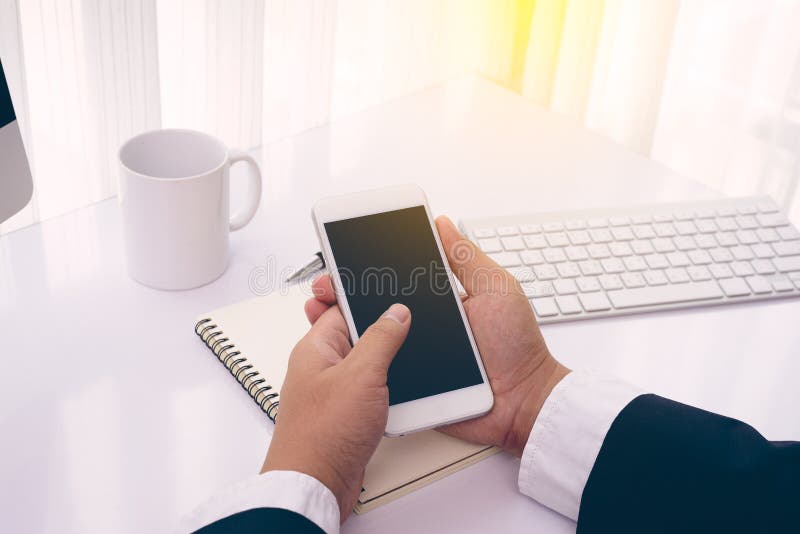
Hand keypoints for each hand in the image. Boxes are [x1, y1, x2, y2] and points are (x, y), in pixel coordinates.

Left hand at [260, 294, 410, 521]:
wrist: (315, 485)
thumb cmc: (321, 435)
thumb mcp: (361, 375)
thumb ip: (381, 339)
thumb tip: (396, 313)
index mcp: (316, 348)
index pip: (340, 307)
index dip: (364, 296)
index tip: (389, 288)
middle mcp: (321, 367)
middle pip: (355, 333)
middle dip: (381, 328)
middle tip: (406, 320)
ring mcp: (333, 391)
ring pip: (364, 362)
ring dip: (386, 360)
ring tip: (407, 352)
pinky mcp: (345, 414)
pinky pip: (368, 389)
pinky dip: (385, 386)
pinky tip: (401, 387)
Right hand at [302, 217, 569, 457]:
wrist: (524, 401)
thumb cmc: (517, 345)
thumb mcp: (496, 289)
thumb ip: (468, 259)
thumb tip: (442, 224)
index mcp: (438, 301)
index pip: (397, 279)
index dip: (370, 268)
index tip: (345, 255)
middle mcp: (421, 327)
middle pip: (375, 308)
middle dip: (345, 294)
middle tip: (326, 286)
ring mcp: (413, 357)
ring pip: (370, 341)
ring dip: (343, 327)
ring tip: (322, 313)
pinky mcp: (411, 387)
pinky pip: (380, 374)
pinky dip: (358, 364)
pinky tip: (339, 351)